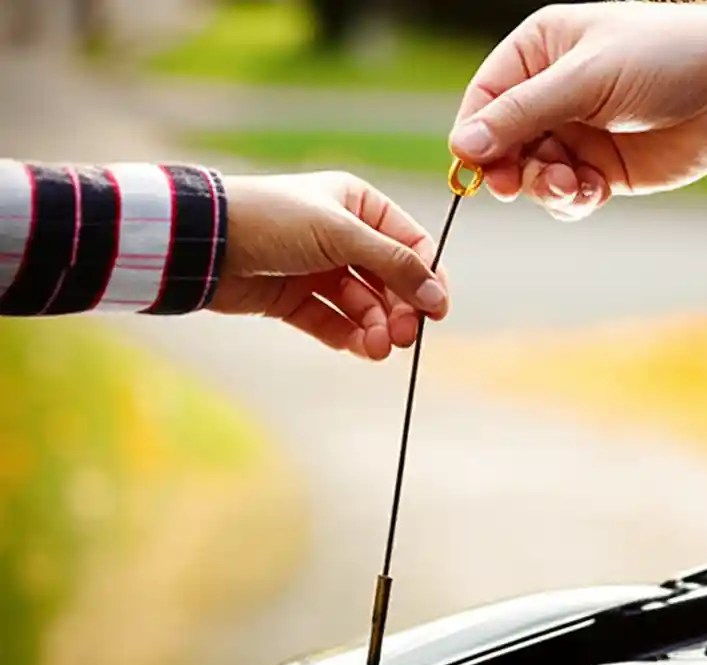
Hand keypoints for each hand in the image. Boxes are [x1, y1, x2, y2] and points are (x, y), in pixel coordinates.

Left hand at [210, 171, 449, 360]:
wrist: (202, 241)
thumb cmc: (273, 220)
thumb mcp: (342, 234)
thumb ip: (393, 265)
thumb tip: (436, 296)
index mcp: (358, 205)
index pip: (410, 244)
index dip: (427, 278)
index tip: (436, 312)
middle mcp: (343, 235)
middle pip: (389, 280)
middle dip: (399, 310)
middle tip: (403, 336)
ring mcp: (318, 268)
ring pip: (363, 304)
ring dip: (376, 327)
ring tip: (378, 348)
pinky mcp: (294, 297)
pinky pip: (333, 321)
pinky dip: (351, 336)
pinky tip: (362, 349)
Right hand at [448, 1, 706, 220]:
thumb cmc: (666, 58)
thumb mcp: (586, 78)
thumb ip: (523, 113)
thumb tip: (464, 144)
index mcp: (541, 50)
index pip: (487, 96)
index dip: (476, 133)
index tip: (472, 166)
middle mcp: (555, 91)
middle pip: (504, 141)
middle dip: (509, 167)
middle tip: (513, 186)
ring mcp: (580, 132)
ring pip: (535, 172)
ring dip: (544, 186)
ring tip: (571, 185)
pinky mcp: (606, 168)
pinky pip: (570, 193)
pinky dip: (572, 199)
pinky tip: (591, 192)